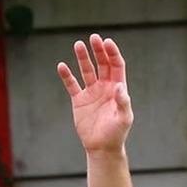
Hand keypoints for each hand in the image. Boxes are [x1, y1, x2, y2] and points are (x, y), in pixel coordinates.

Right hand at [59, 34, 133, 154]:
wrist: (102, 148)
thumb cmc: (116, 134)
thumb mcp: (124, 119)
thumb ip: (123, 102)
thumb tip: (119, 86)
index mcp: (118, 89)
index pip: (116, 66)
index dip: (112, 53)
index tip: (107, 42)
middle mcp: (105, 87)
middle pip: (102, 64)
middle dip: (98, 50)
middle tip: (93, 38)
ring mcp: (91, 92)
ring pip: (86, 70)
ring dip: (83, 57)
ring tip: (78, 44)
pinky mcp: (79, 100)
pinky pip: (71, 84)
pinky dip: (66, 75)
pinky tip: (62, 66)